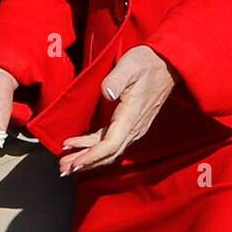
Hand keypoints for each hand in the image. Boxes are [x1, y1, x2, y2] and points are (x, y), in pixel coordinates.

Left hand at [58, 45, 175, 175]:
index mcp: (131, 116)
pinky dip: (95, 149)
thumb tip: (106, 93)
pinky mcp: (131, 125)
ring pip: (110, 151)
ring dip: (89, 159)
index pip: (110, 144)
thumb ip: (117, 79)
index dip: (92, 156)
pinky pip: (112, 143)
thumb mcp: (130, 65)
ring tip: (67, 164)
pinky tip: (81, 148)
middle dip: (86, 163)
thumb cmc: (147, 63)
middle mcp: (133, 127)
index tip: (75, 162)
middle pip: (108, 154)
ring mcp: (133, 128)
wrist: (167, 65)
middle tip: (63, 169)